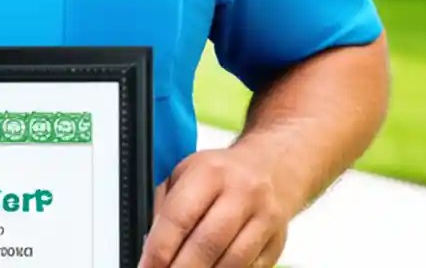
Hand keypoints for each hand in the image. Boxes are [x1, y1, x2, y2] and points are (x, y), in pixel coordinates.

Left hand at [140, 147, 293, 267]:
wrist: (271, 168)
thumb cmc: (220, 174)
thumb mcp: (184, 174)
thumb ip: (165, 206)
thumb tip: (150, 243)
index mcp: (209, 173)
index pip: (179, 217)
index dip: (160, 248)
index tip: (147, 266)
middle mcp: (241, 193)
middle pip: (206, 244)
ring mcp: (264, 218)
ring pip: (231, 261)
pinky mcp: (278, 241)